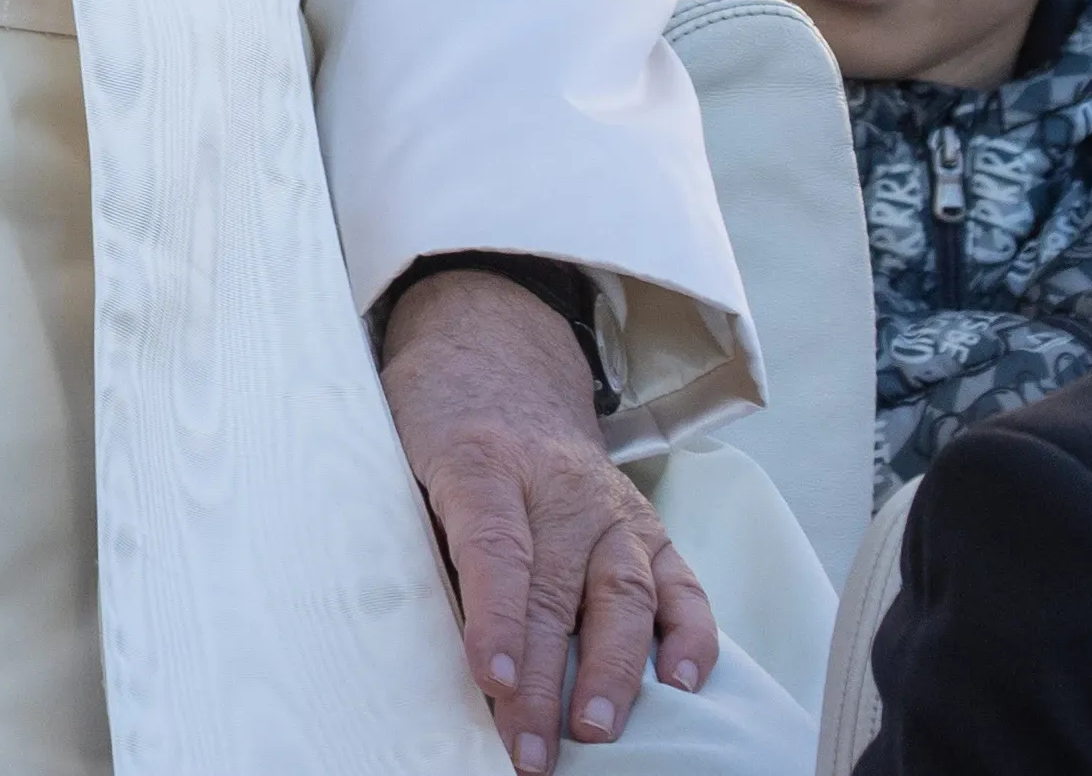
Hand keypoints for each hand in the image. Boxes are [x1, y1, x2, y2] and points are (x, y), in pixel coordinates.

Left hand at [380, 269, 718, 767]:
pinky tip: (685, 682)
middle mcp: (559, 486)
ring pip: (622, 594)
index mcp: (483, 462)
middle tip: (530, 750)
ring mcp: (610, 507)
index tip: (490, 680)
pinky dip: (690, 634)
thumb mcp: (401, 453)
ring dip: (612, 671)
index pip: (495, 549)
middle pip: (553, 592)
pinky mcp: (646, 525)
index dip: (492, 619)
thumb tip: (421, 629)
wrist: (497, 355)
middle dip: (542, 681)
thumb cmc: (437, 418)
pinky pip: (679, 581)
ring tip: (597, 732)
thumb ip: (418, 530)